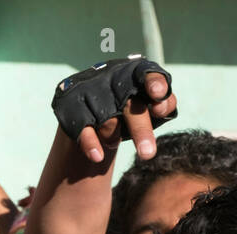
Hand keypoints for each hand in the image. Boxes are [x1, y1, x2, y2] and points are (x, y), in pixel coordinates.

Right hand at [51, 57, 176, 162]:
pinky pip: (84, 129)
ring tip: (113, 141)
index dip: (154, 83)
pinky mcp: (72, 107)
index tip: (158, 95)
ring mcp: (91, 92)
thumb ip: (164, 104)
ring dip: (114, 138)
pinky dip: (91, 144)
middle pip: (130, 107)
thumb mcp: (149, 104)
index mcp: (135, 73)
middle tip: (148, 154)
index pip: (147, 74)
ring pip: (109, 122)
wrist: (89, 105)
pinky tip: (97, 156)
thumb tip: (163, 107)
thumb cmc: (129, 107)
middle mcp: (113, 78)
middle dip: (141, 130)